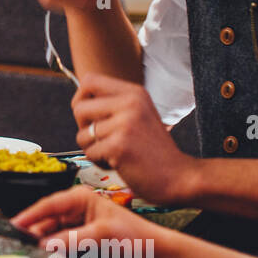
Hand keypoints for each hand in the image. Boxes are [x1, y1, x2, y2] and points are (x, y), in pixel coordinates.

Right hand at [14, 185, 157, 254]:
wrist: (154, 257)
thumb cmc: (134, 238)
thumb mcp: (102, 236)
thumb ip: (73, 239)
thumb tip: (46, 244)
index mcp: (80, 198)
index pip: (47, 205)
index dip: (29, 216)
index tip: (12, 226)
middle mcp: (75, 210)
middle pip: (46, 222)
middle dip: (35, 235)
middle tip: (20, 248)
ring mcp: (77, 228)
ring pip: (51, 238)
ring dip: (46, 248)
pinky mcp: (80, 244)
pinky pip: (61, 250)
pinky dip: (56, 257)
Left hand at [71, 72, 199, 206]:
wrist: (179, 176)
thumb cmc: (153, 150)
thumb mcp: (138, 115)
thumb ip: (113, 105)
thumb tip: (78, 102)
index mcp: (134, 93)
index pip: (89, 80)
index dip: (80, 98)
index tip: (89, 116)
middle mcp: (130, 103)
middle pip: (79, 108)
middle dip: (84, 128)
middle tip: (103, 140)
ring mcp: (125, 123)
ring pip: (82, 134)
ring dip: (93, 149)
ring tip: (115, 153)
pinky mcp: (119, 145)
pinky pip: (90, 153)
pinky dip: (100, 162)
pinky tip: (119, 163)